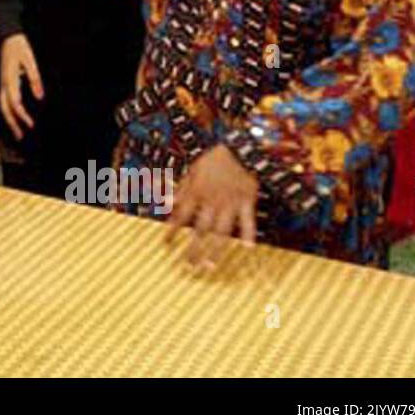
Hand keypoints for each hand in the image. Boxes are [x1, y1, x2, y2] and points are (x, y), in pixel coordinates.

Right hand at [0, 33, 42, 139]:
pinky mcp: (4, 83)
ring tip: (17, 132)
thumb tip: (40, 96)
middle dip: (12, 124)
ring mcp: (2, 84)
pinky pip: (3, 101)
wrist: (6, 36)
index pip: (14, 103)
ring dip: (9, 120)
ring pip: (2, 107)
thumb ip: (35, 79)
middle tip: (20, 137)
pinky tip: (15, 117)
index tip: (31, 125)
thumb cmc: (19, 47)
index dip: (22, 116)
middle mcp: (4, 85)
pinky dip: (8, 112)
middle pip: (5, 109)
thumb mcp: (30, 61)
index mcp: (10, 80)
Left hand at [165, 144, 258, 269]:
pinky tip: (247, 248)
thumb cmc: (214, 160)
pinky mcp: (248, 201)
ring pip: (222, 230)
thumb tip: (166, 204)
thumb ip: (181, 190)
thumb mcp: (192, 171)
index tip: (166, 244)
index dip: (172, 230)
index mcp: (197, 192)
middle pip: (201, 230)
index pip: (181, 215)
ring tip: (210, 266)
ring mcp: (231, 202)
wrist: (240, 147)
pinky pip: (248, 221)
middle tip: (188, 266)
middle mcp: (212, 200)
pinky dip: (249, 234)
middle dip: (193, 249)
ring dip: (216, 250)